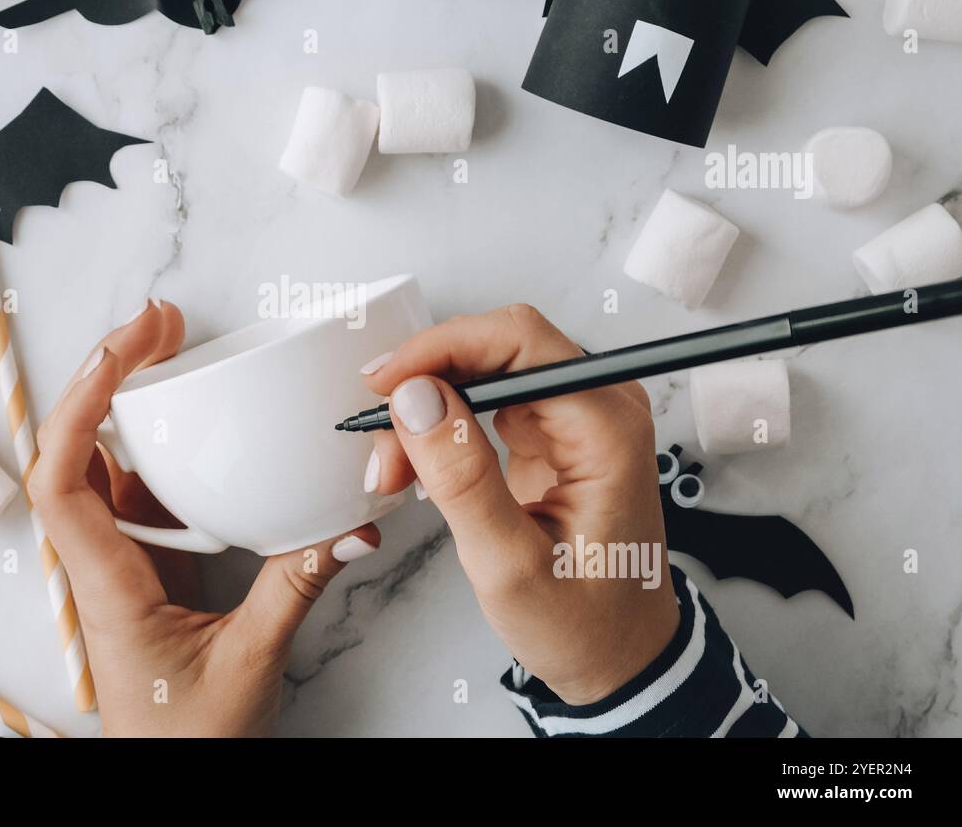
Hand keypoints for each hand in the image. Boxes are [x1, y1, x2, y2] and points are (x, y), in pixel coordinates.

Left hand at [31, 300, 379, 736]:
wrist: (168, 781)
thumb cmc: (185, 742)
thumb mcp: (248, 665)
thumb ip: (294, 591)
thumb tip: (346, 526)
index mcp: (107, 586)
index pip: (60, 479)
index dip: (80, 407)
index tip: (123, 354)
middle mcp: (103, 562)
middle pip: (76, 449)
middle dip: (108, 375)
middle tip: (162, 325)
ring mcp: (124, 560)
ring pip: (109, 463)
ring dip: (135, 402)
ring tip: (178, 348)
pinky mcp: (150, 565)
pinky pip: (148, 490)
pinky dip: (171, 446)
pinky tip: (205, 424)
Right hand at [364, 304, 678, 704]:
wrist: (620, 656)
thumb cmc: (583, 623)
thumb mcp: (510, 567)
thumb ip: (462, 478)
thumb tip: (414, 398)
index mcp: (608, 430)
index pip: (519, 342)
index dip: (443, 347)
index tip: (383, 384)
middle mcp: (601, 405)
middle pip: (499, 346)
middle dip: (428, 380)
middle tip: (380, 441)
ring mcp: (578, 414)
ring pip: (485, 368)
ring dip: (429, 404)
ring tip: (396, 470)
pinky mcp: (555, 429)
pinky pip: (486, 397)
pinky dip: (444, 423)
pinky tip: (421, 467)